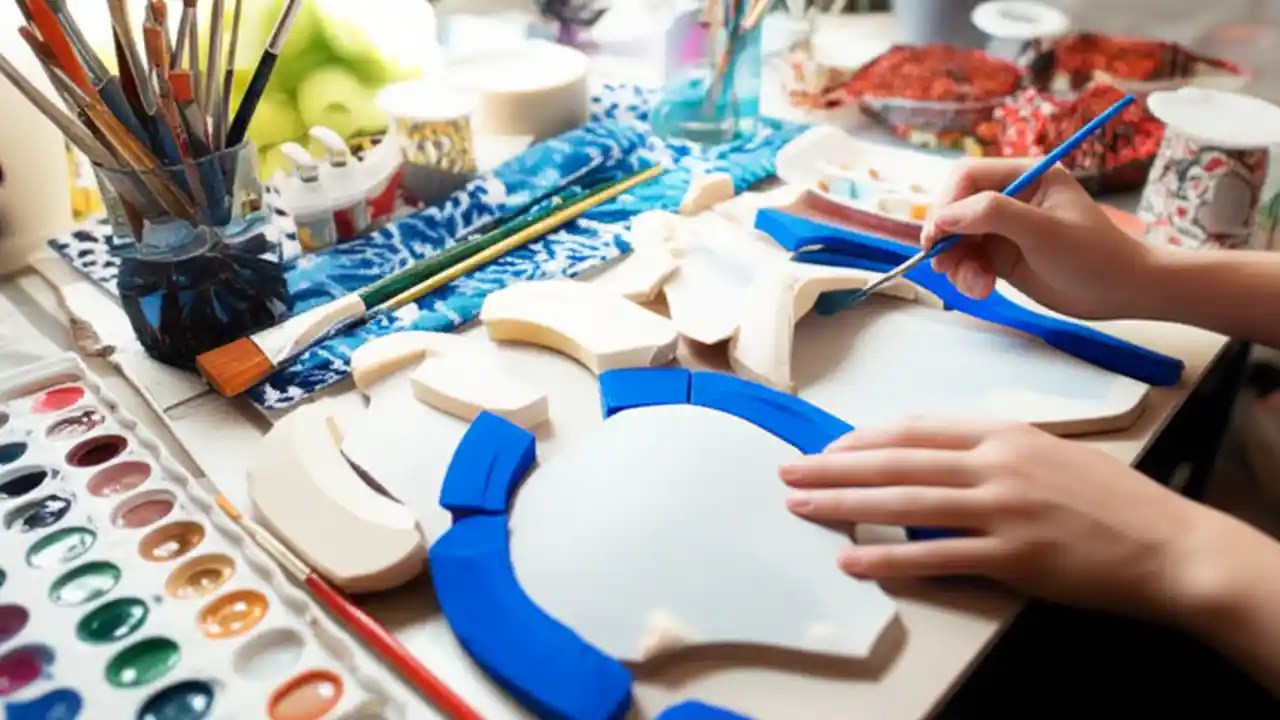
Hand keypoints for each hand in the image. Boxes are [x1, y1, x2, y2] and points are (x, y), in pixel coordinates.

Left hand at [778, 417, 1222, 620]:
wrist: (1165, 542)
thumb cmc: (1106, 499)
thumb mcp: (1044, 455)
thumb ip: (986, 454)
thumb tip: (929, 463)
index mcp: (1001, 434)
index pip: (914, 430)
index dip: (863, 438)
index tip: (827, 446)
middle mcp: (995, 464)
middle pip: (897, 460)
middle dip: (835, 465)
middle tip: (789, 470)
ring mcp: (1003, 509)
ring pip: (906, 501)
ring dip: (846, 503)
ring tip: (802, 506)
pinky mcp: (1012, 556)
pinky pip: (936, 557)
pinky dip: (889, 557)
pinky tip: (853, 559)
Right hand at [920, 158, 1156, 319]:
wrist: (1120, 292)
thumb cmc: (1092, 255)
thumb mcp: (1042, 230)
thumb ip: (992, 215)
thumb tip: (943, 217)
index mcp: (1025, 175)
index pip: (967, 176)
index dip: (946, 203)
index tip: (937, 235)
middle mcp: (1011, 197)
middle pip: (955, 207)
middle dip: (947, 237)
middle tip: (943, 265)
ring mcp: (1004, 227)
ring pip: (958, 238)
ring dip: (956, 262)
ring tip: (974, 285)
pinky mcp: (1001, 255)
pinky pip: (968, 260)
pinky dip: (967, 275)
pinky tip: (981, 289)